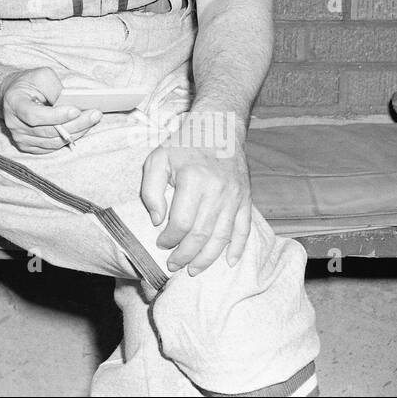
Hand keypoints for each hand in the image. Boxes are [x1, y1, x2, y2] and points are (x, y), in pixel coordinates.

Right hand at [0, 67, 99, 153]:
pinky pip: (53, 146)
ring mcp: (20, 138)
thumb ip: (55, 89)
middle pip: (48, 131)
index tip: (76, 110)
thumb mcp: (41, 76)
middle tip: (95, 115)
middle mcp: (14, 124)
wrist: (14, 95)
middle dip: (75, 124)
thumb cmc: (29, 83)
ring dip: (76, 132)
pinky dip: (69, 138)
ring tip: (92, 120)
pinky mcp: (28, 147)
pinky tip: (82, 128)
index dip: (55, 116)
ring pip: (54, 141)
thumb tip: (72, 104)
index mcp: (14, 103)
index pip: (34, 115)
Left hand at [140, 111, 250, 275]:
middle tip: (174, 265)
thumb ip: (151, 190)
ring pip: (222, 237)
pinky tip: (229, 262)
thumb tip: (157, 220)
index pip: (180, 222)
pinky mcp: (245, 198)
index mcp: (193, 180)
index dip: (169, 238)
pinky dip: (237, 248)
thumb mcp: (157, 159)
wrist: (218, 127)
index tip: (161, 243)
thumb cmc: (184, 144)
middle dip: (186, 255)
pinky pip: (244, 229)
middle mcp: (217, 191)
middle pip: (201, 234)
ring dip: (207, 258)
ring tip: (194, 270)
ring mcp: (234, 196)